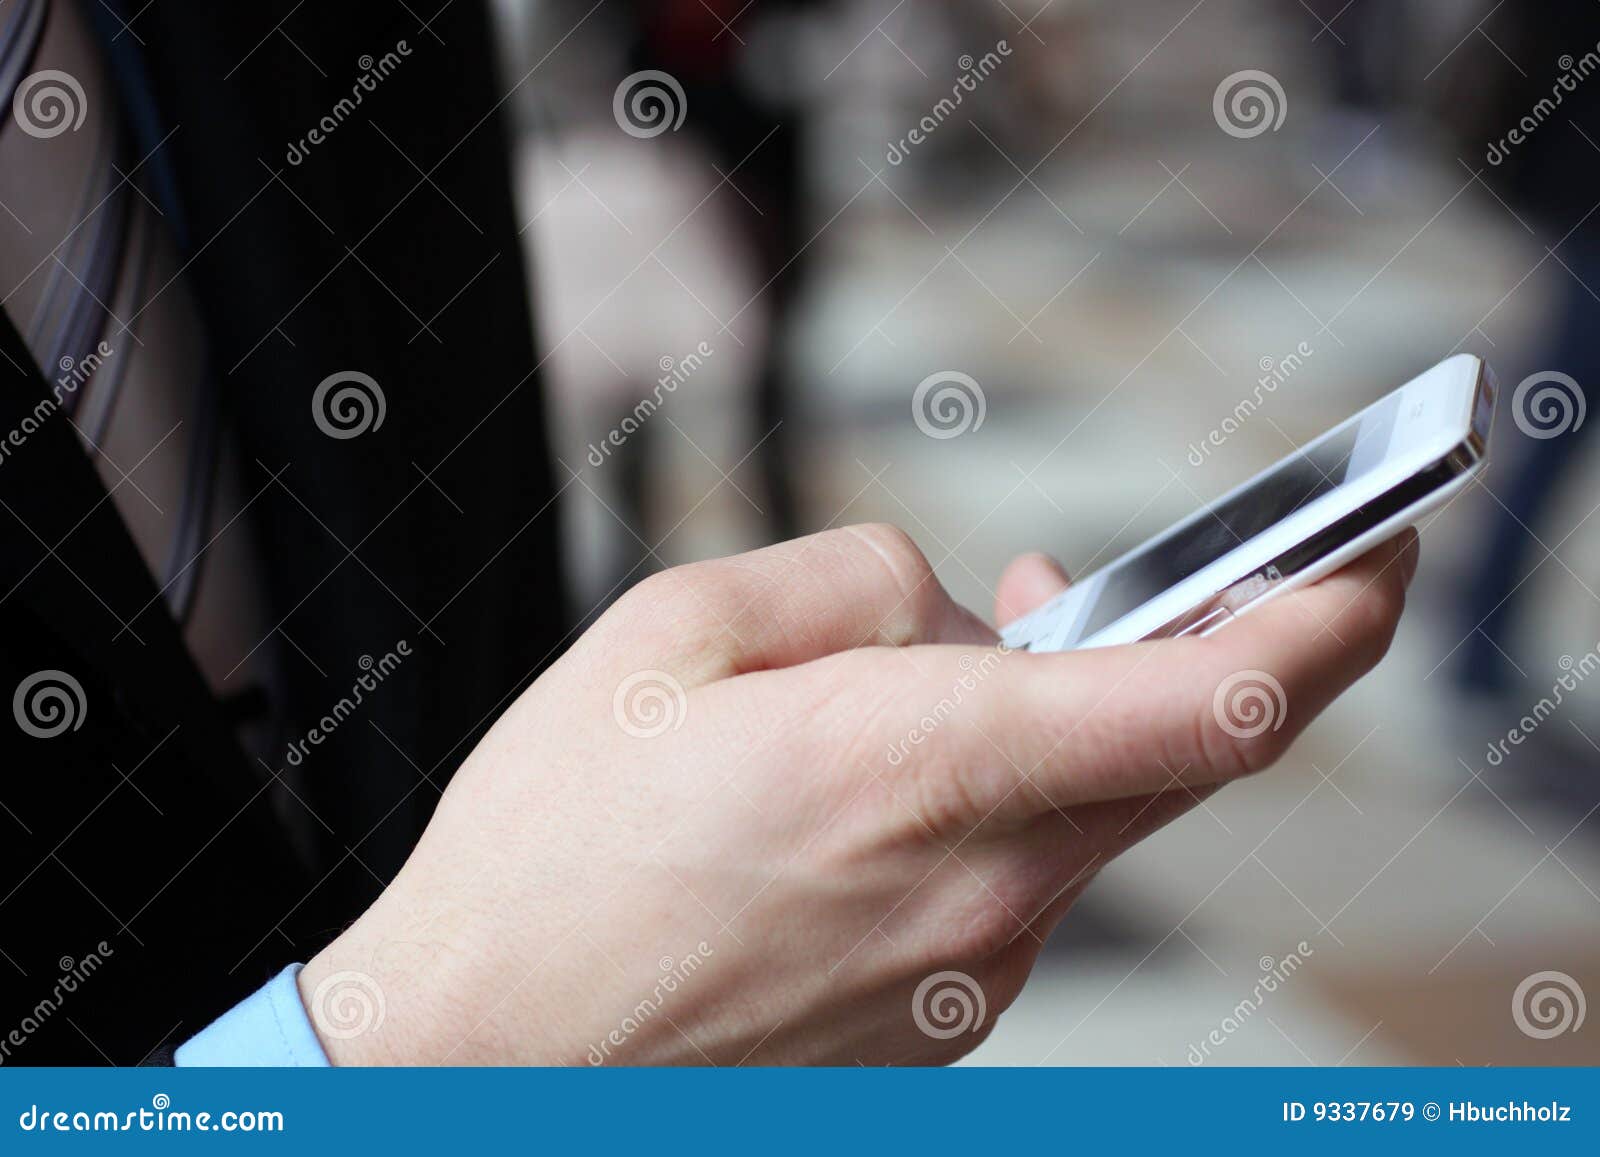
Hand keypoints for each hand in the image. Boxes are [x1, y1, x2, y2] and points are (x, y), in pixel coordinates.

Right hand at [298, 523, 1416, 1064]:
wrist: (488, 1055)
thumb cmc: (552, 853)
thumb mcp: (674, 630)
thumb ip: (860, 581)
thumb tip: (967, 607)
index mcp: (912, 762)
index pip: (1212, 697)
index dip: (1327, 615)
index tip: (1375, 556)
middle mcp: (974, 886)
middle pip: (1182, 752)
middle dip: (1191, 648)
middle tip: (1121, 586)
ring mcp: (969, 970)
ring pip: (1094, 813)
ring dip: (1066, 728)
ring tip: (936, 681)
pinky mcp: (944, 1017)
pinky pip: (1024, 881)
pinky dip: (1008, 809)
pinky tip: (898, 788)